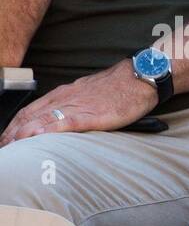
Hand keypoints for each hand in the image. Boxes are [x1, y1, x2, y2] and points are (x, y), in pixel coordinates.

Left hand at [0, 60, 154, 145]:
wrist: (138, 77)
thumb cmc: (118, 88)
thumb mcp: (88, 94)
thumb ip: (73, 105)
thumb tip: (62, 119)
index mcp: (63, 94)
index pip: (29, 111)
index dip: (14, 125)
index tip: (6, 139)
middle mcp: (64, 99)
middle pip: (29, 117)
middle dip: (12, 134)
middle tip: (3, 148)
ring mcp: (77, 106)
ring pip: (42, 119)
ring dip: (23, 134)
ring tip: (11, 147)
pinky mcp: (92, 114)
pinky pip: (66, 122)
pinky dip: (49, 129)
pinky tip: (38, 136)